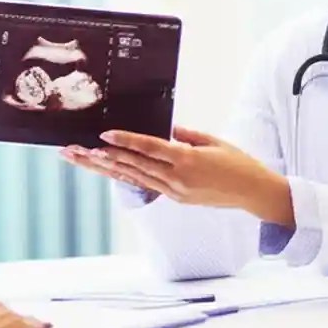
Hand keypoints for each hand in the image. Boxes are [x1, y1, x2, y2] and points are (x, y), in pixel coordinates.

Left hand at [63, 127, 293, 224]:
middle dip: (100, 157)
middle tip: (73, 150)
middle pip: (132, 166)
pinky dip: (126, 175)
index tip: (103, 134)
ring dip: (105, 168)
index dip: (125, 141)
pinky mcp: (176, 198)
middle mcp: (176, 179)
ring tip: (82, 159)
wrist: (253, 193)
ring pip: (133, 177)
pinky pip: (146, 184)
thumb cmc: (238, 162)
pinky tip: (109, 169)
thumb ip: (186, 134)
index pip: (149, 148)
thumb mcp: (213, 141)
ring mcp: (174, 192)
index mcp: (187, 161)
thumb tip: (165, 129)